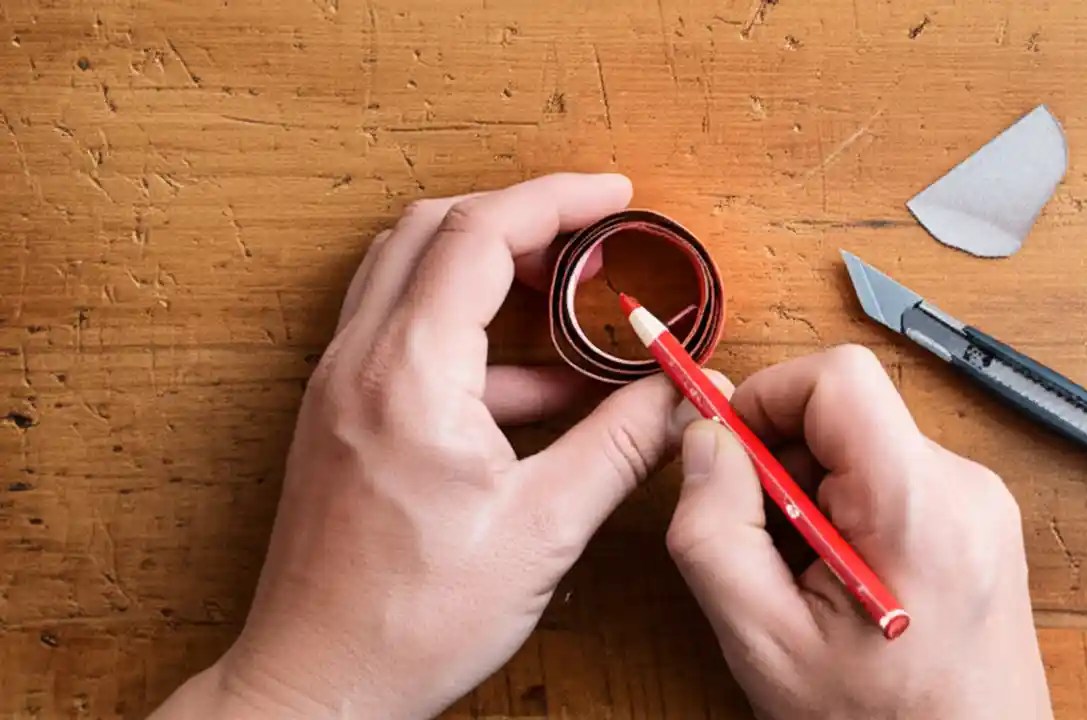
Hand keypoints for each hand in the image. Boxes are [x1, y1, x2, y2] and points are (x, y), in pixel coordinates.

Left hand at [151, 174, 697, 718]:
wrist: (319, 682)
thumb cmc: (410, 619)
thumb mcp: (544, 529)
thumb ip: (621, 446)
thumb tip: (680, 396)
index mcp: (409, 374)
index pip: (481, 232)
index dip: (558, 200)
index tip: (616, 196)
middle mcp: (360, 362)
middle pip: (435, 229)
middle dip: (522, 218)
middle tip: (592, 240)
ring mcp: (341, 386)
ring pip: (411, 273)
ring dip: (489, 269)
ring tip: (569, 305)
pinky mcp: (343, 415)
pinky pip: (405, 334)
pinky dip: (469, 331)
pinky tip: (535, 387)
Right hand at [667, 346, 1051, 719]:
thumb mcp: (764, 639)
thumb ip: (715, 528)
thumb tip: (703, 436)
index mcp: (921, 509)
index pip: (839, 377)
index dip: (768, 397)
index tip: (729, 452)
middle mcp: (965, 488)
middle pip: (846, 410)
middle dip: (783, 459)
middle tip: (761, 539)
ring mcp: (979, 501)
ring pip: (862, 444)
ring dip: (811, 491)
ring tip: (803, 571)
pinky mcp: (977, 518)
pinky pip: (890, 476)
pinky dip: (845, 510)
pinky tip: (837, 576)